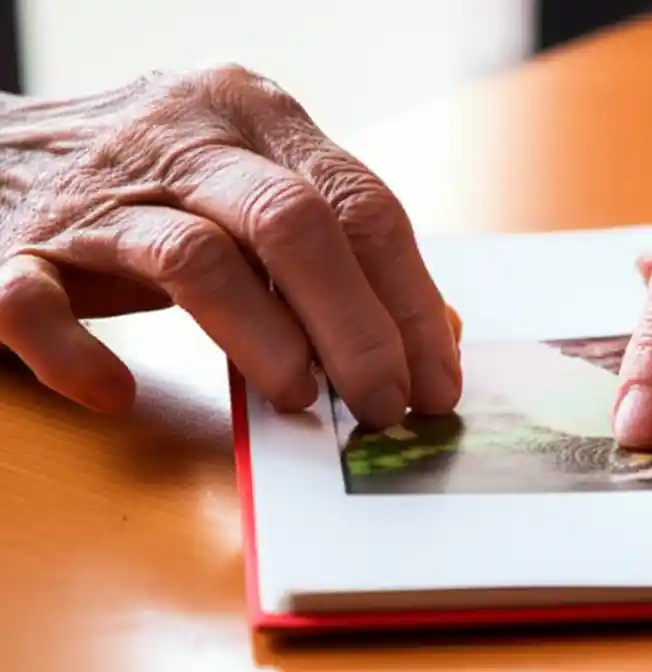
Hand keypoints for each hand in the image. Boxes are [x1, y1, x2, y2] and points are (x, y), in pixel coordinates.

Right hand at [0, 66, 460, 425]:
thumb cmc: (152, 186)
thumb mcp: (250, 188)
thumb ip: (335, 249)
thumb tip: (432, 337)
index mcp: (252, 114)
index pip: (360, 205)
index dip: (410, 301)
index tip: (437, 379)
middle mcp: (179, 136)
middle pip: (294, 225)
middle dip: (358, 329)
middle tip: (385, 406)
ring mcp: (91, 191)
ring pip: (195, 260)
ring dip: (265, 342)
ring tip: (301, 400)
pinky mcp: (8, 249)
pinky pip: (40, 308)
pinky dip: (83, 357)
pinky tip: (118, 392)